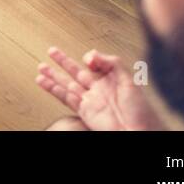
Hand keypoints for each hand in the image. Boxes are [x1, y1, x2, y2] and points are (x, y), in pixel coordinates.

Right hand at [36, 47, 163, 130]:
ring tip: (41, 67)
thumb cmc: (141, 111)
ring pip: (67, 84)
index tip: (89, 57)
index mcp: (111, 80)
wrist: (139, 132)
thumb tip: (91, 54)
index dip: (91, 58)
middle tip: (51, 51)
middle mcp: (98, 90)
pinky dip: (52, 89)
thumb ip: (111, 62)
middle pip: (76, 72)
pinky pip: (65, 98)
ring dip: (53, 76)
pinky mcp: (84, 111)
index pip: (96, 64)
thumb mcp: (130, 80)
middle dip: (63, 61)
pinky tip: (43, 82)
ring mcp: (90, 101)